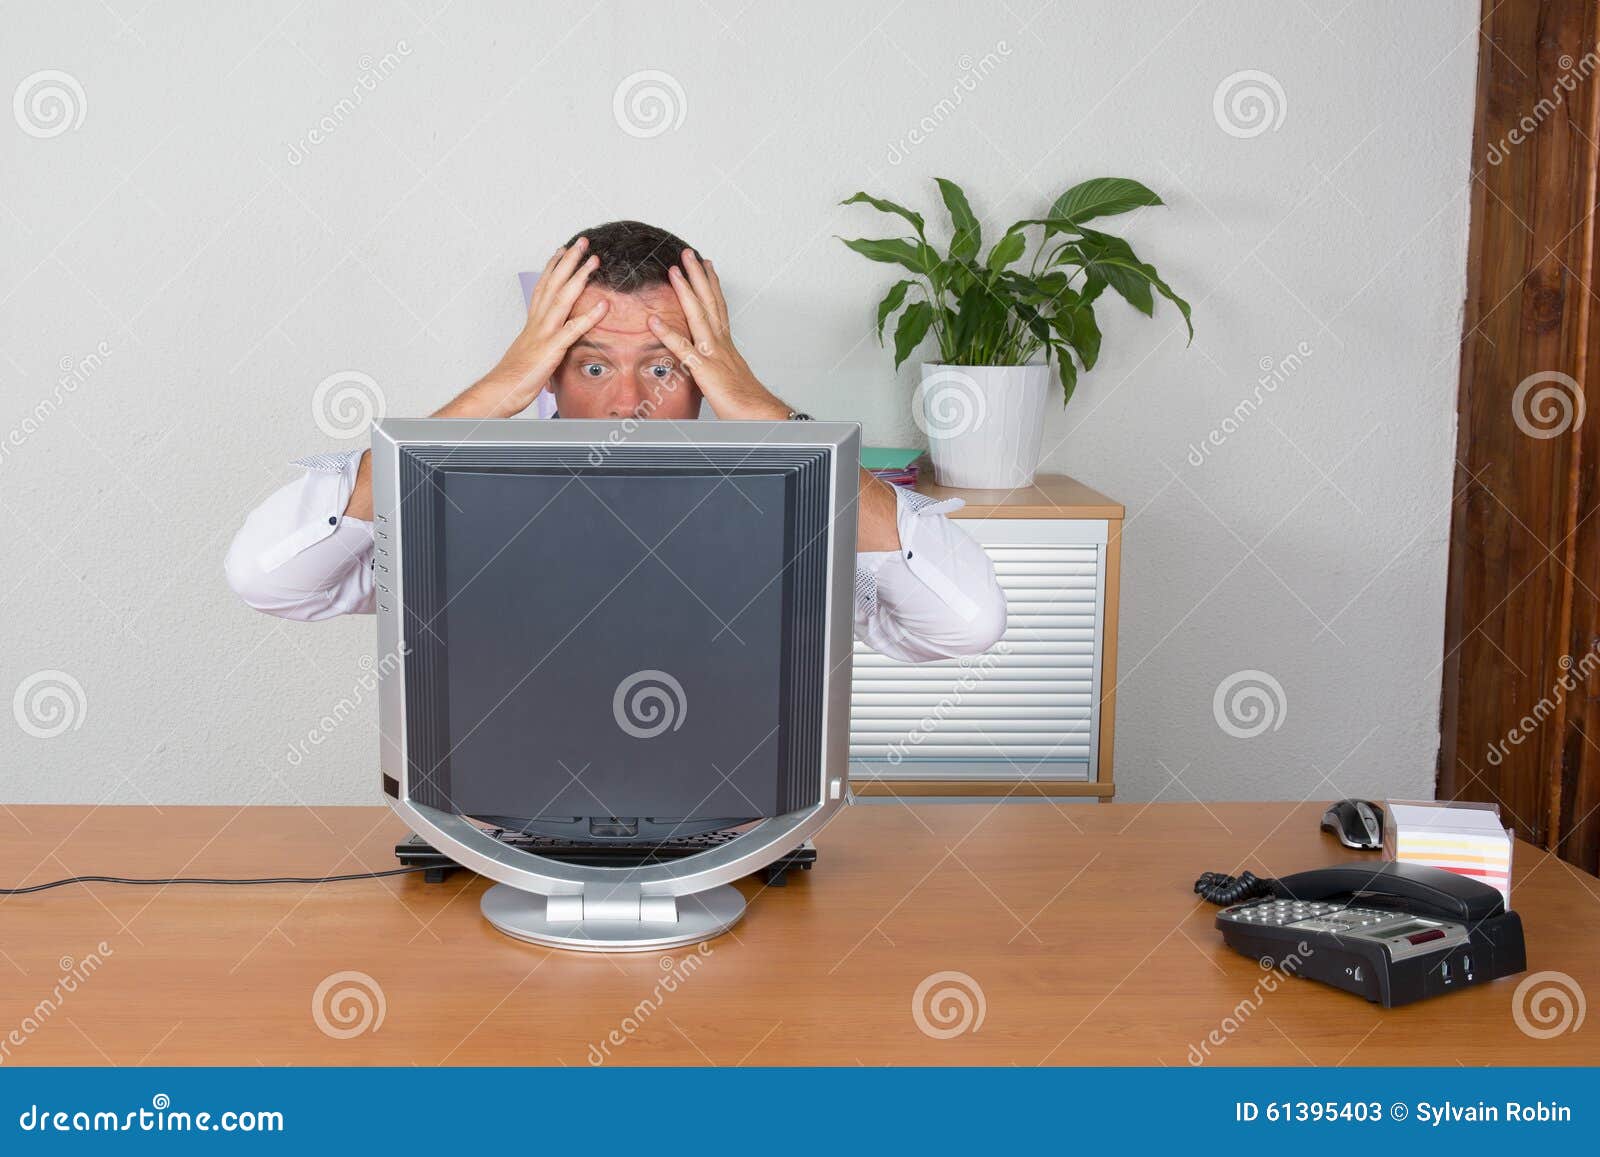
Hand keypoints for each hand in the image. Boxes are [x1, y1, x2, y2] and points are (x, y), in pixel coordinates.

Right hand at [444, 238, 608, 418]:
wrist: (498, 392)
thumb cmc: (512, 378)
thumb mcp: (528, 354)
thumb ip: (539, 343)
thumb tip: (545, 342)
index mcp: (532, 322)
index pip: (543, 287)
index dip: (553, 267)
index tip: (562, 250)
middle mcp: (537, 322)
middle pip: (553, 284)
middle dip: (568, 261)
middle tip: (583, 242)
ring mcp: (544, 334)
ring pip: (563, 298)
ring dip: (579, 277)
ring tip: (594, 260)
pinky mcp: (551, 350)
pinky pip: (574, 330)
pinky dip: (589, 316)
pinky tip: (604, 304)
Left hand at [647, 249, 790, 420]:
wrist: (761, 416)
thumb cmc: (747, 403)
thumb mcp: (731, 379)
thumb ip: (720, 367)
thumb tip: (714, 366)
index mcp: (727, 345)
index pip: (718, 307)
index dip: (711, 285)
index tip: (706, 265)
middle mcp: (722, 343)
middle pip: (710, 302)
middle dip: (698, 276)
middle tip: (689, 253)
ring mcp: (714, 354)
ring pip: (699, 316)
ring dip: (686, 291)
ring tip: (674, 270)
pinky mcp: (705, 370)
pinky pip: (683, 349)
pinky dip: (668, 333)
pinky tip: (653, 321)